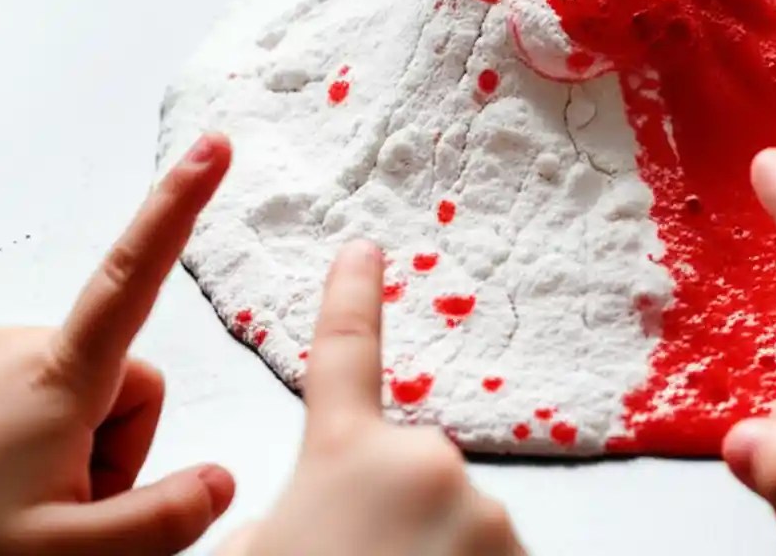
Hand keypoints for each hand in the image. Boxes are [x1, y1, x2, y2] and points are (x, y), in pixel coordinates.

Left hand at [0, 133, 235, 554]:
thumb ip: (161, 524)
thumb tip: (220, 482)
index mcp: (54, 382)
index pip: (134, 276)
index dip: (178, 207)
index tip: (210, 149)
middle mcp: (13, 348)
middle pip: (126, 380)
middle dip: (114, 443)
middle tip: (62, 508)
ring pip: (79, 390)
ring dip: (70, 445)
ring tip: (17, 497)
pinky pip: (29, 390)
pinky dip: (28, 434)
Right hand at [221, 241, 524, 555]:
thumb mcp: (250, 552)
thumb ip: (274, 507)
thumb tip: (300, 511)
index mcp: (347, 452)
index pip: (345, 350)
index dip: (353, 296)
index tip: (365, 251)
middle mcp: (424, 462)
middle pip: (404, 470)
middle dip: (383, 512)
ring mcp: (484, 506)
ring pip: (448, 517)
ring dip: (422, 548)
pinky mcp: (524, 547)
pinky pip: (486, 549)